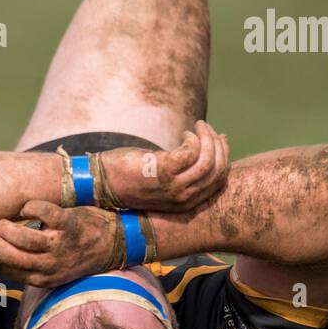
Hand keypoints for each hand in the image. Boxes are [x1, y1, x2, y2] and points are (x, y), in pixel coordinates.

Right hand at [0, 203, 118, 287]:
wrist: (117, 242)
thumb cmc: (80, 253)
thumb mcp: (55, 269)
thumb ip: (32, 265)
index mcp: (44, 278)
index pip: (6, 268)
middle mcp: (51, 266)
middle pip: (9, 255)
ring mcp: (61, 245)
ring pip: (22, 238)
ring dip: (6, 226)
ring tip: (2, 219)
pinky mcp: (69, 224)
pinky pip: (41, 213)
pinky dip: (29, 208)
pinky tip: (26, 208)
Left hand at [98, 120, 228, 211]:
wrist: (103, 183)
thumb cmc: (131, 179)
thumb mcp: (163, 181)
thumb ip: (182, 174)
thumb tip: (201, 151)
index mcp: (187, 202)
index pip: (219, 180)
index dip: (224, 157)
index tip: (221, 140)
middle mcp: (184, 198)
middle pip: (217, 170)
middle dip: (218, 145)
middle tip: (209, 129)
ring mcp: (174, 187)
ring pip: (207, 161)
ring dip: (207, 139)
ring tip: (200, 126)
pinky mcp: (163, 172)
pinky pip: (191, 152)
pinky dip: (192, 139)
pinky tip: (184, 133)